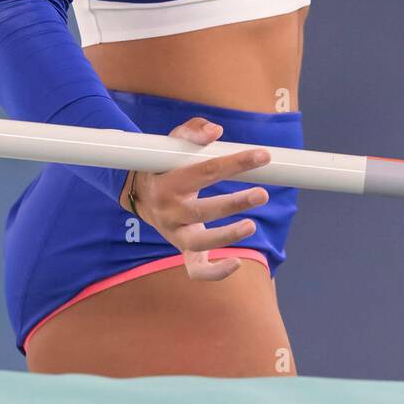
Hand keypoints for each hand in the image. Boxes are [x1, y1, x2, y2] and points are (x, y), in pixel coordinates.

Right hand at [123, 115, 270, 280]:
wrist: (141, 194)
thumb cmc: (164, 164)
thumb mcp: (172, 143)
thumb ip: (193, 132)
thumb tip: (217, 131)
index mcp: (168, 183)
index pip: (206, 171)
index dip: (237, 163)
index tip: (263, 156)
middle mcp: (169, 211)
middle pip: (202, 211)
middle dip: (234, 204)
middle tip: (262, 194)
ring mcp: (175, 234)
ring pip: (199, 243)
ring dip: (227, 236)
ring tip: (252, 225)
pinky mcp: (182, 249)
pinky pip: (196, 269)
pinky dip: (215, 272)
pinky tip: (237, 263)